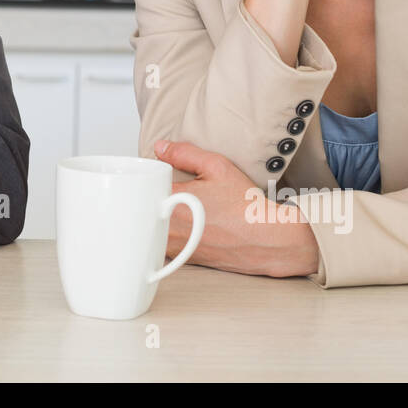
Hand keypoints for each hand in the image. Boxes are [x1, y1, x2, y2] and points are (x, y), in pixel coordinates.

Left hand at [154, 139, 318, 277]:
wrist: (265, 238)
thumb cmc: (244, 206)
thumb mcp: (216, 167)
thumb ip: (184, 153)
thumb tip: (161, 148)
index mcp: (171, 201)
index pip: (142, 186)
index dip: (145, 180)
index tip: (152, 177)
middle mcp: (168, 227)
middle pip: (142, 209)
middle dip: (147, 199)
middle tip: (160, 191)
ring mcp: (174, 246)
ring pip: (150, 229)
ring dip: (155, 219)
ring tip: (174, 208)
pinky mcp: (182, 259)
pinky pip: (162, 245)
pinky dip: (167, 234)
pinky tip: (185, 226)